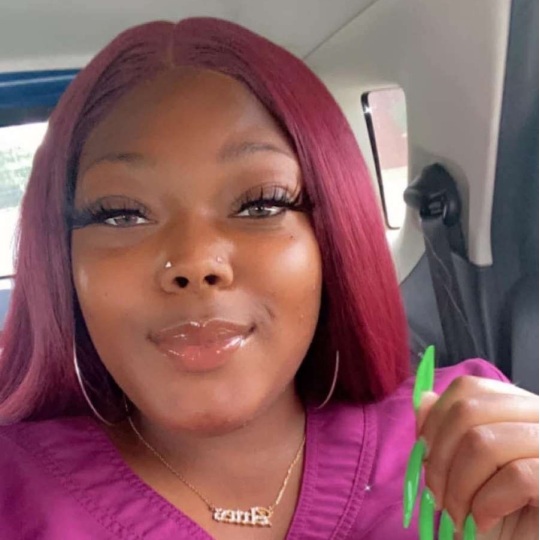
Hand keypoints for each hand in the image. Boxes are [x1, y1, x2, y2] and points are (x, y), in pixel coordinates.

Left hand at [417, 375, 538, 538]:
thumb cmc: (498, 511)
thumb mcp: (464, 465)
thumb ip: (447, 431)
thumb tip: (424, 400)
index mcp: (518, 407)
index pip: (468, 388)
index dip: (436, 419)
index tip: (425, 454)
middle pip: (468, 411)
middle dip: (439, 459)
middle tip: (437, 496)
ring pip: (484, 443)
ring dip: (458, 488)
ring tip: (457, 516)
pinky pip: (517, 476)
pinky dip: (487, 504)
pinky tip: (483, 521)